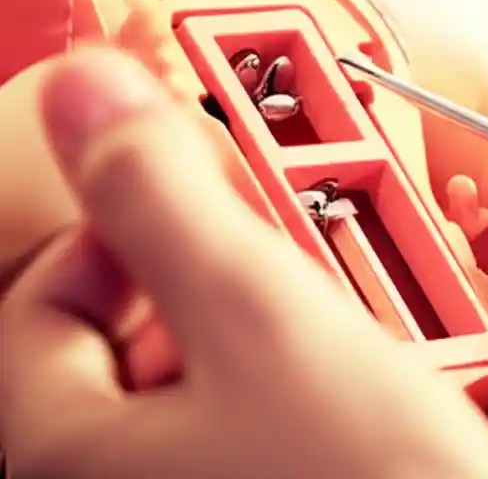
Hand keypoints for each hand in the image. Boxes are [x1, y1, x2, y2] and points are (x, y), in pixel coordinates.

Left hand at [0, 49, 487, 477]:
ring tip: (377, 338)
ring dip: (306, 338)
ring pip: (226, 386)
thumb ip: (165, 198)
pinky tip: (395, 400)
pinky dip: (336, 396)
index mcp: (68, 453)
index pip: (45, 296)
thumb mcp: (265, 319)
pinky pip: (286, 431)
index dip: (132, 222)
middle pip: (143, 343)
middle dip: (243, 284)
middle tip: (311, 261)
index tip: (216, 194)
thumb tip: (88, 92)